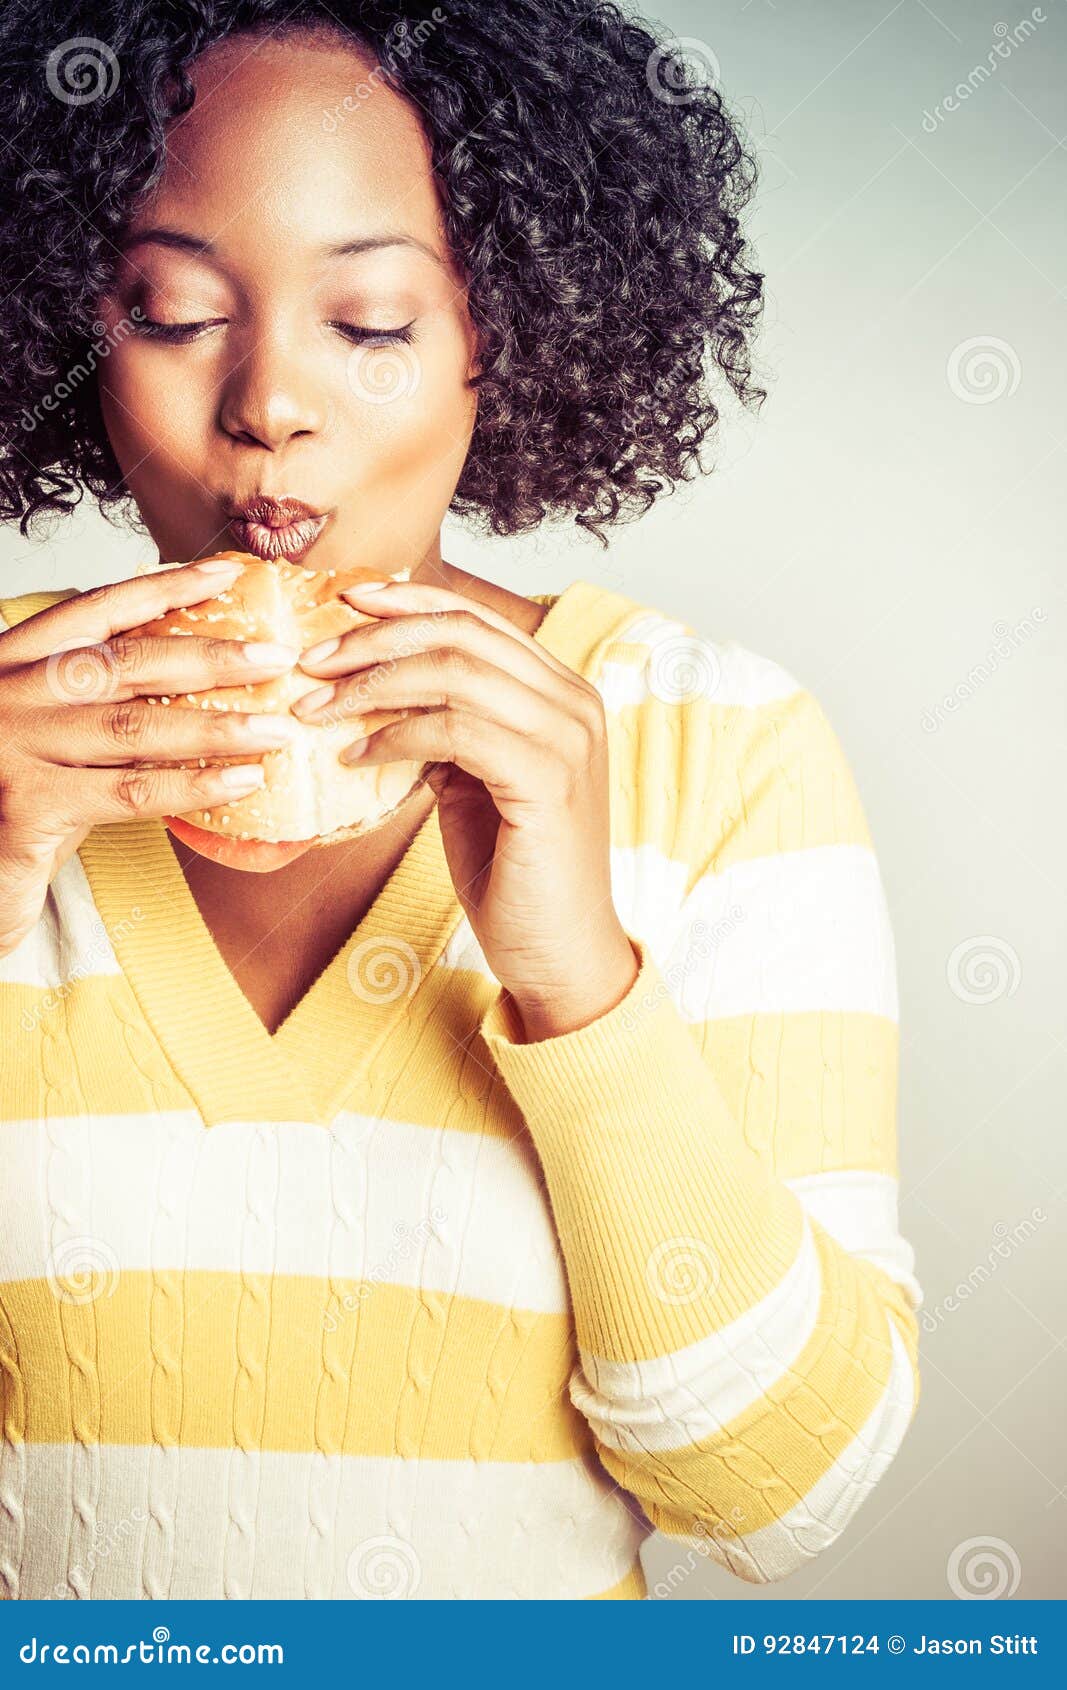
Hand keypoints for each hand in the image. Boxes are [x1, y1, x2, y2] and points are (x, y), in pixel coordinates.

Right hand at [0, 558, 300, 958]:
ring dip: (217, 727)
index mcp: (12, 662)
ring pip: (136, 726)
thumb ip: (99, 706)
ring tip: (277, 728)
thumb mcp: (51, 740)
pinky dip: (195, 785)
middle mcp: (8, 694)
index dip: (164, 588)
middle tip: (276, 658)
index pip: (97, 610)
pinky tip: (241, 781)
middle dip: (211, 657)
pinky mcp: (30, 806)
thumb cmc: (10, 807)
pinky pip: (132, 791)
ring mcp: (15, 748)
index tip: (227, 574)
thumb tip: (197, 685)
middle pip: (127, 663)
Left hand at [294, 578, 638, 1038]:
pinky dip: (395, 735)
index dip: (408, 601)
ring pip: (455, 672)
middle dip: (375, 639)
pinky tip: (354, 755)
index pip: (478, 619)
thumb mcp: (474, 784)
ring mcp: (568, 739)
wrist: (559, 953)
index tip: (343, 602)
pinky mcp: (548, 780)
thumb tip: (381, 691)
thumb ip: (449, 730)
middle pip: (462, 634)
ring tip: (317, 709)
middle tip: (311, 661)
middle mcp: (575, 704)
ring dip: (371, 685)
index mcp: (563, 694)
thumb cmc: (514, 873)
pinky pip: (455, 730)